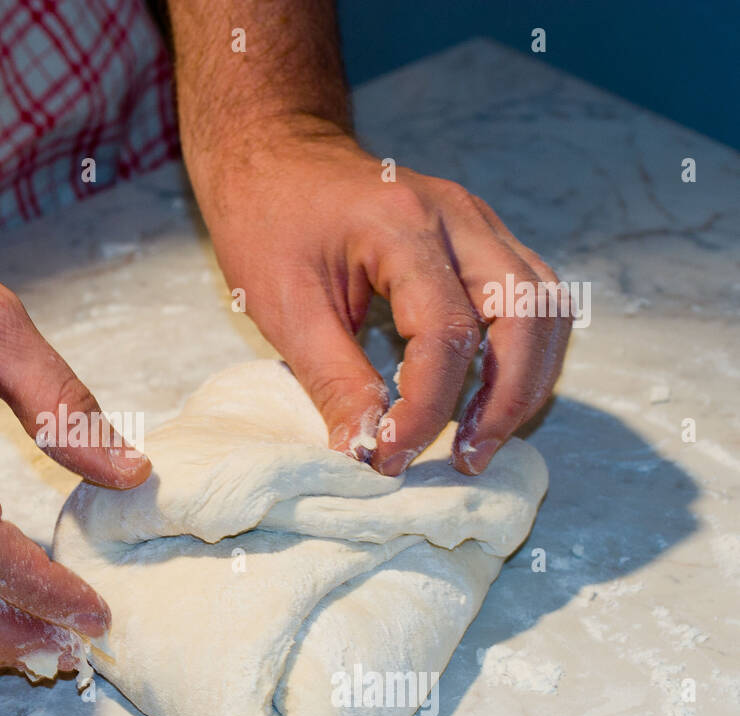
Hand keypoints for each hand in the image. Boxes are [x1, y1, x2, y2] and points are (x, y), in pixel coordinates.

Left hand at [184, 114, 569, 475]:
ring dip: (527, 378)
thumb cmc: (269, 221)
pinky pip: (530, 297)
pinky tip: (486, 395)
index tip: (391, 457)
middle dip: (508, 399)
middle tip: (468, 460)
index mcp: (405, 227)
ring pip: (545, 305)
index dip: (427, 408)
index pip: (446, 332)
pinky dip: (522, 352)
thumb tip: (364, 453)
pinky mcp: (481, 238)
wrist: (273, 156)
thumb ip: (333, 381)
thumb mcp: (285, 308)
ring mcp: (479, 222)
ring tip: (482, 438)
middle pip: (529, 313)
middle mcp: (460, 218)